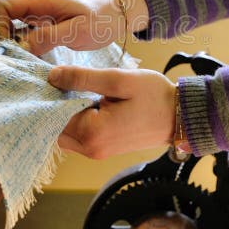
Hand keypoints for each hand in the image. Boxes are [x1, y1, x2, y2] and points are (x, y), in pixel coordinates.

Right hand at [0, 0, 148, 55]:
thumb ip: (48, 38)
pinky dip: (7, 29)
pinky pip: (10, 16)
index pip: (0, 2)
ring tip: (11, 45)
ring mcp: (32, 4)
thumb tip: (21, 47)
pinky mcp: (34, 14)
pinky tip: (19, 44)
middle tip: (4, 43)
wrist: (114, 14)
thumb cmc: (100, 21)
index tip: (8, 44)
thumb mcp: (77, 32)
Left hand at [48, 65, 175, 158]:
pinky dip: (74, 120)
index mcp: (92, 133)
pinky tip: (82, 100)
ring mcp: (96, 152)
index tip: (48, 76)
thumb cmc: (154, 96)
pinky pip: (77, 136)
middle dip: (53, 105)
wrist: (181, 116)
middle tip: (58, 80)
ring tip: (71, 88)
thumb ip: (83, 78)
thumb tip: (52, 76)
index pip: (53, 114)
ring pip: (64, 133)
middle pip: (54, 127)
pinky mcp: (102, 150)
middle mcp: (90, 149)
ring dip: (63, 113)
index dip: (48, 94)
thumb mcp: (119, 80)